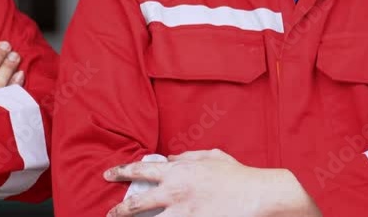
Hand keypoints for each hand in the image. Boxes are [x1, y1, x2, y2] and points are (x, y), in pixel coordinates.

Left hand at [103, 149, 321, 216]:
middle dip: (120, 209)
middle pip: (139, 203)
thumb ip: (186, 156)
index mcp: (177, 171)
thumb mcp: (209, 156)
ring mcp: (183, 212)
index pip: (141, 169)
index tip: (110, 173)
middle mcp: (175, 192)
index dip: (122, 171)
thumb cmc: (236, 174)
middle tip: (110, 212)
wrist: (257, 195)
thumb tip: (170, 157)